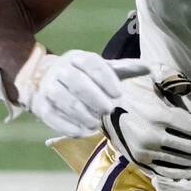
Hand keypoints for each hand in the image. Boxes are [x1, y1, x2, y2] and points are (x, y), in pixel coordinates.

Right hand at [14, 47, 146, 136]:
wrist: (45, 80)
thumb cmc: (83, 75)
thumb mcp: (101, 68)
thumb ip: (124, 68)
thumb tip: (149, 67)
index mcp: (77, 58)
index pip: (91, 64)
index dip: (105, 79)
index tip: (119, 93)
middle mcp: (60, 70)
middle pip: (77, 82)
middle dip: (94, 97)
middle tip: (109, 110)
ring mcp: (48, 88)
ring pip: (64, 100)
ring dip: (82, 114)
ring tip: (97, 124)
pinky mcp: (41, 106)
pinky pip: (53, 117)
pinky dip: (68, 126)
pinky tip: (83, 132)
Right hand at [102, 76, 190, 179]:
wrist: (96, 105)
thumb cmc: (128, 85)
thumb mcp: (147, 72)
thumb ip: (171, 76)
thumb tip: (189, 86)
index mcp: (158, 116)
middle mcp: (153, 138)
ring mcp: (146, 154)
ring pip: (186, 164)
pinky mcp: (140, 163)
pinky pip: (170, 173)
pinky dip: (190, 173)